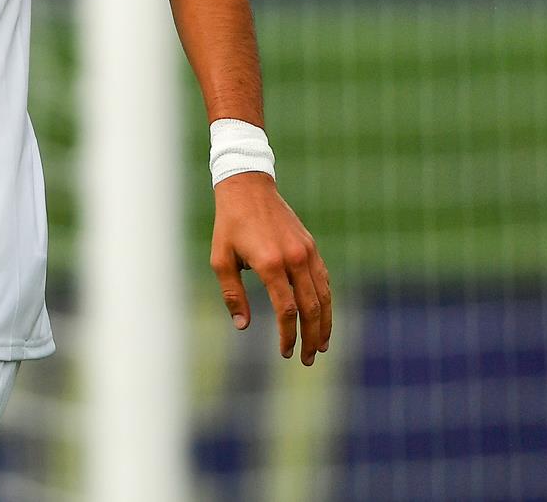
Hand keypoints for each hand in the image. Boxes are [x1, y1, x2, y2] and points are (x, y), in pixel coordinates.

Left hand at [210, 172, 330, 364]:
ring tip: (322, 346)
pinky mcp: (311, 246)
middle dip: (311, 337)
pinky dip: (326, 301)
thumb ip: (233, 294)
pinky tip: (323, 316)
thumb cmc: (229, 225)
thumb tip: (243, 326)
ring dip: (325, 324)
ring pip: (324, 296)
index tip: (285, 352)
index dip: (288, 335)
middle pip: (311, 308)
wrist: (248, 188)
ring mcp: (306, 251)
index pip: (287, 310)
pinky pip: (324, 280)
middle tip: (308, 359)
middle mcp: (293, 258)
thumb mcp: (220, 259)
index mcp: (270, 263)